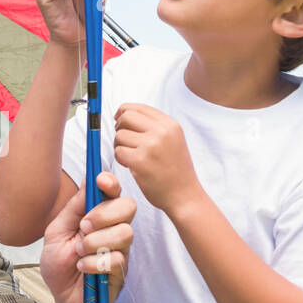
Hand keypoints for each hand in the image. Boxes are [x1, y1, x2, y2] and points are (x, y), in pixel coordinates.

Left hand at [39, 171, 133, 302]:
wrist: (61, 297)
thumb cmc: (59, 265)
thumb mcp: (56, 232)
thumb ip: (73, 208)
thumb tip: (87, 180)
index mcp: (97, 216)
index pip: (113, 193)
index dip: (111, 183)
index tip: (101, 180)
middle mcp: (113, 229)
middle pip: (128, 207)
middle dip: (104, 213)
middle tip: (83, 227)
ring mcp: (120, 249)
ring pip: (124, 233)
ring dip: (96, 241)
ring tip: (79, 252)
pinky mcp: (121, 270)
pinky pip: (116, 259)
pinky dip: (93, 263)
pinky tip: (82, 268)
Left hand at [113, 103, 201, 217]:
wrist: (184, 195)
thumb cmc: (175, 170)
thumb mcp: (173, 140)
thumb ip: (154, 126)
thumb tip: (125, 115)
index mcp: (170, 124)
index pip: (139, 107)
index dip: (124, 112)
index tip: (119, 121)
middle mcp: (162, 131)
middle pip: (126, 116)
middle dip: (119, 127)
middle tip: (124, 141)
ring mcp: (151, 146)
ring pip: (119, 135)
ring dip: (120, 146)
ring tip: (131, 156)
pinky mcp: (140, 161)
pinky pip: (118, 152)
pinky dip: (120, 159)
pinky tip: (131, 165)